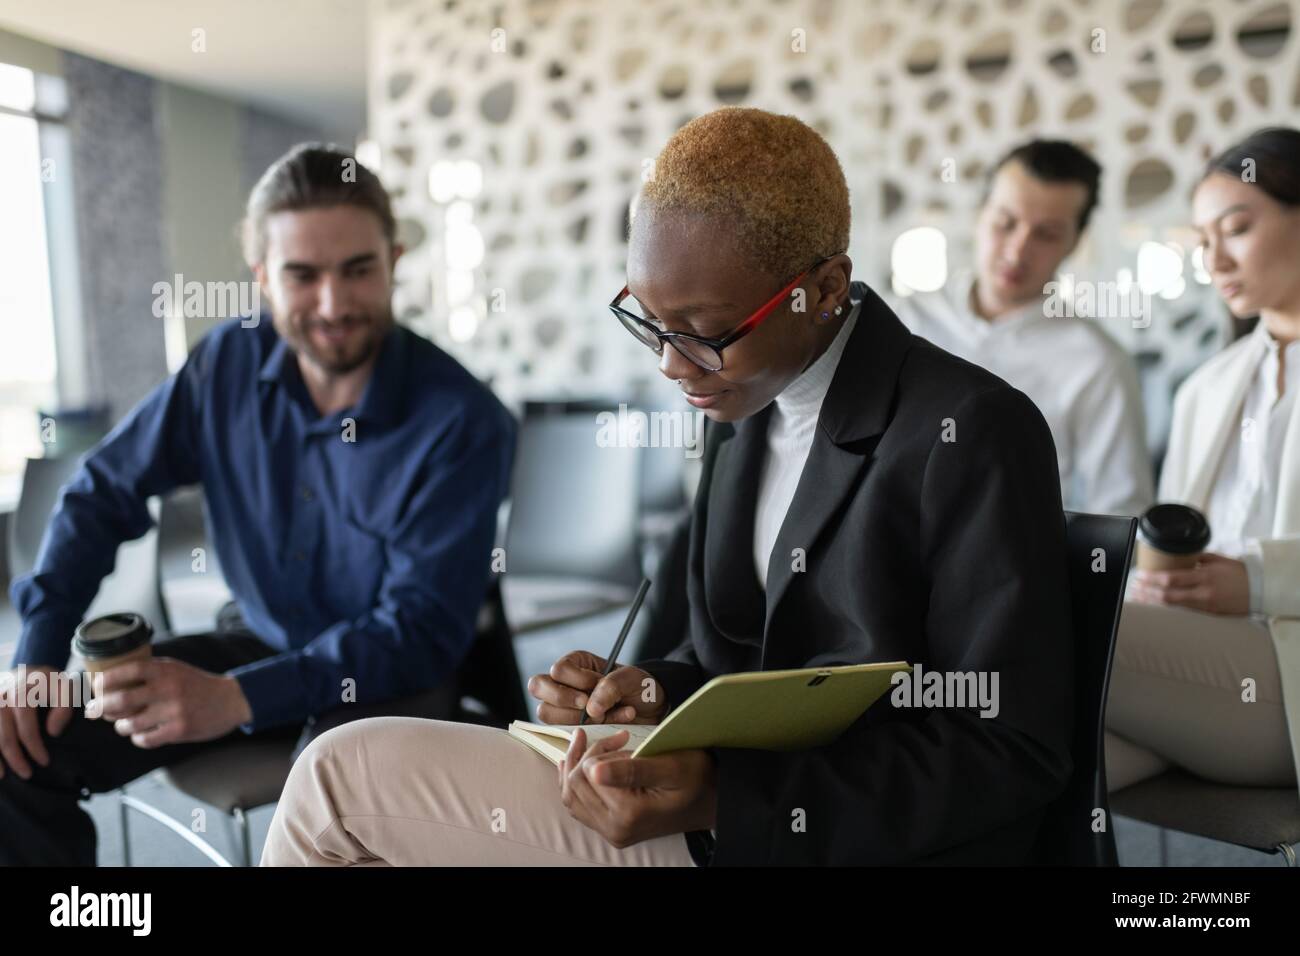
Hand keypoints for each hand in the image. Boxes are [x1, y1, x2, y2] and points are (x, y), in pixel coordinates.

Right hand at [0, 664, 74, 780]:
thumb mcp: (64, 687)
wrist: (27, 671)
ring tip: (3, 776)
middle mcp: (0, 695)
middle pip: (5, 735)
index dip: (34, 746)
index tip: (44, 762)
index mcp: (21, 690)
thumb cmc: (48, 683)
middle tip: (27, 774)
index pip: (26, 726)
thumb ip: (64, 707)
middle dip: (15, 758)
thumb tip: (53, 732)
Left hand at [91, 657, 252, 747]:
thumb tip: (111, 679)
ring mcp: (173, 711)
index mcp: (166, 670)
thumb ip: (149, 671)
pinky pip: (145, 739)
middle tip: (93, 711)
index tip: (95, 687)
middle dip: (100, 707)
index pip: (126, 671)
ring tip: (121, 724)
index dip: (104, 680)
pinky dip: (137, 738)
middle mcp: (168, 689)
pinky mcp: (179, 730)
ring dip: (119, 726)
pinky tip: (140, 734)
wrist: (230, 700)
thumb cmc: (197, 684)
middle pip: (121, 701)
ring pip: (129, 724)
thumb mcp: (175, 669)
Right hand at [528, 651, 665, 724]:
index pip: (557, 670)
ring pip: (546, 712)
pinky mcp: (570, 727)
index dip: (575, 681)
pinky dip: (589, 731)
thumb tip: (590, 709)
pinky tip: (612, 723)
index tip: (595, 685)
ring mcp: (564, 707)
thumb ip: (611, 687)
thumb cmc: (639, 687)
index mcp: (576, 663)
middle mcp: (564, 683)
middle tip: (587, 704)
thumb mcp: (631, 679)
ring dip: (577, 717)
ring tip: (606, 715)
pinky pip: (563, 731)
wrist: (652, 709)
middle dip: (563, 699)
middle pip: (538, 687)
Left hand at [557, 727, 716, 848]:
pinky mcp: (613, 830)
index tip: (622, 735)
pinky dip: (577, 785)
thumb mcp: (670, 767)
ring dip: (577, 768)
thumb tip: (593, 771)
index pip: (586, 774)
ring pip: (572, 798)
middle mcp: (616, 830)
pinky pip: (580, 808)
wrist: (713, 800)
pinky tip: (581, 766)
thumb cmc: (697, 778)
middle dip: (586, 756)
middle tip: (613, 739)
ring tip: (590, 745)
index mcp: (628, 814)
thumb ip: (631, 770)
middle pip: (575, 786)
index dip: (598, 748)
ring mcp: (613, 833)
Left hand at [1131, 552, 1250, 615]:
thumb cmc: (1239, 572)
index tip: (1139, 576)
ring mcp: (1206, 606)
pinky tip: (1156, 608)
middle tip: (1133, 588)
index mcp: (1205, 576)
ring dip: (1154, 603)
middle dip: (1147, 592)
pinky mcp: (1209, 615)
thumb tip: (1179, 555)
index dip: (1152, 579)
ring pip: (1173, 607)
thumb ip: (1198, 558)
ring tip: (1138, 598)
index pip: (1172, 578)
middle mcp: (1203, 592)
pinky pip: (1184, 613)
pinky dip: (1168, 610)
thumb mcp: (1218, 560)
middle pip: (1168, 596)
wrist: (1261, 590)